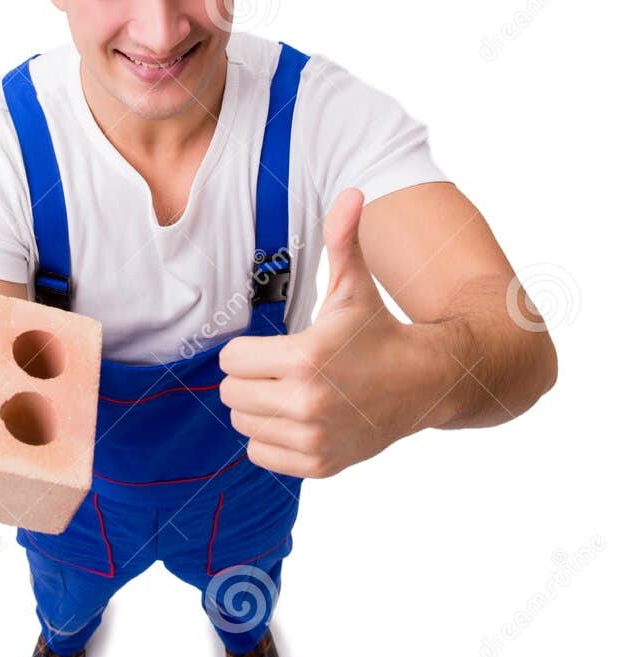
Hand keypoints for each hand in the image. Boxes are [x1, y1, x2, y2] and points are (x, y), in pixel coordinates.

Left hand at [219, 187, 429, 478]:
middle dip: (251, 379)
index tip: (275, 346)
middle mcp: (306, 404)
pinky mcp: (319, 465)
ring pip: (244, 425)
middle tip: (282, 370)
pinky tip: (300, 419)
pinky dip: (272, 440)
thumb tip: (352, 192)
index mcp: (304, 358)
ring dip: (260, 409)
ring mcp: (313, 439)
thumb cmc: (378, 331)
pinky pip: (261, 454)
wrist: (426, 382)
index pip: (231, 360)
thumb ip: (343, 239)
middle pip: (232, 394)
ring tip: (294, 392)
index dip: (248, 350)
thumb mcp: (354, 286)